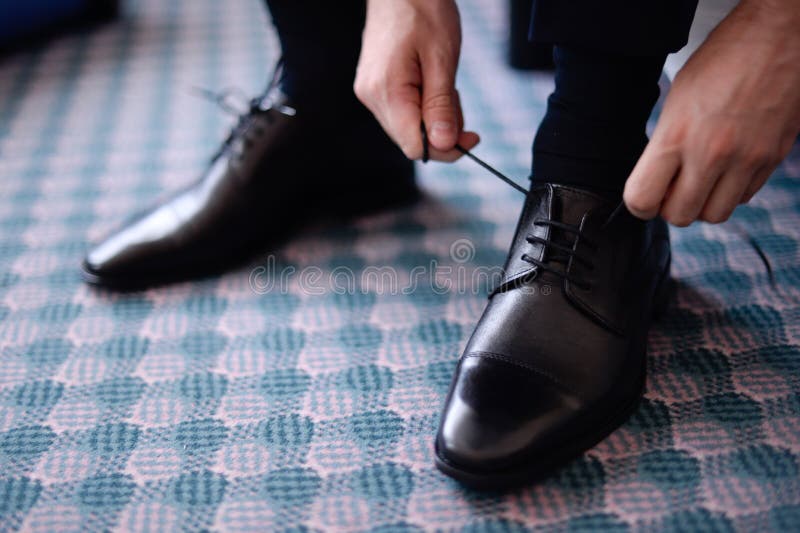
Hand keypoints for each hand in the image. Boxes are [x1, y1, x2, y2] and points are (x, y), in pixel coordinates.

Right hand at [354, 0, 479, 161]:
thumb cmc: (422, 9)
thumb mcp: (442, 58)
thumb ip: (441, 105)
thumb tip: (445, 144)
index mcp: (386, 91)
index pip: (415, 147)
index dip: (445, 148)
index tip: (471, 137)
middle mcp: (372, 97)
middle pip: (410, 140)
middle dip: (441, 130)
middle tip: (458, 100)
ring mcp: (370, 92)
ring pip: (408, 127)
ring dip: (433, 116)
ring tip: (444, 83)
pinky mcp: (374, 86)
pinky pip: (402, 111)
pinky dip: (422, 105)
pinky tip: (431, 82)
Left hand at [624, 0, 799, 225]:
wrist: (778, 37)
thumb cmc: (723, 60)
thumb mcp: (677, 100)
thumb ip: (665, 145)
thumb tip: (656, 181)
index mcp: (677, 135)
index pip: (642, 199)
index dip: (639, 204)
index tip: (644, 197)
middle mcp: (711, 153)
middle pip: (679, 216)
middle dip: (671, 207)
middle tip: (672, 189)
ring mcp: (746, 159)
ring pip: (714, 215)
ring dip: (703, 204)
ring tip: (701, 180)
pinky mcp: (772, 159)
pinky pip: (744, 197)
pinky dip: (731, 191)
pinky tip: (727, 168)